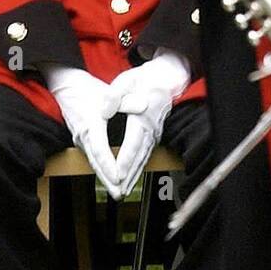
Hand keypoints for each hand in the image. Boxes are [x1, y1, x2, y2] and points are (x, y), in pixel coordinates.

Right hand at [43, 66, 121, 199]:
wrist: (66, 85)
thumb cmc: (88, 89)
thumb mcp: (108, 91)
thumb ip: (126, 100)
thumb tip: (143, 105)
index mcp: (90, 124)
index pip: (100, 150)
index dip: (109, 165)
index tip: (118, 178)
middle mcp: (83, 136)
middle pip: (96, 163)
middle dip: (108, 180)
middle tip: (120, 194)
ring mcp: (81, 140)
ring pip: (94, 163)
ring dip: (105, 178)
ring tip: (118, 192)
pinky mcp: (82, 140)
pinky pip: (94, 158)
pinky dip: (102, 170)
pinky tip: (110, 179)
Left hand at [109, 49, 190, 196]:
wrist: (165, 78)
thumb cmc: (143, 79)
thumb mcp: (125, 81)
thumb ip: (114, 96)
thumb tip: (105, 110)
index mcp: (143, 115)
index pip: (134, 140)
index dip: (126, 159)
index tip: (118, 174)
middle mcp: (151, 127)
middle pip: (139, 155)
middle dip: (128, 175)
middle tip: (118, 192)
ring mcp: (154, 132)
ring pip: (143, 158)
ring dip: (133, 175)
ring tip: (122, 191)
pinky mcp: (154, 134)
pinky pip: (146, 154)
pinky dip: (138, 168)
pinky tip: (132, 177)